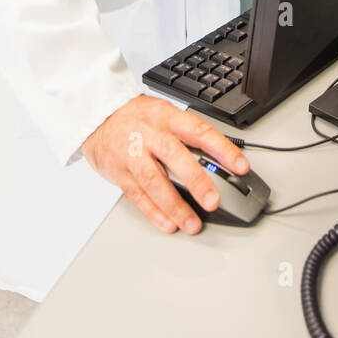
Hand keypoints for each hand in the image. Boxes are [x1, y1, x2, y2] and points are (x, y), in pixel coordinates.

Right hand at [80, 94, 248, 234]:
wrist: (96, 114)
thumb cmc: (136, 117)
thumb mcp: (164, 113)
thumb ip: (187, 135)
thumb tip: (220, 160)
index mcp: (166, 116)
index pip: (199, 131)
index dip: (222, 149)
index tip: (241, 166)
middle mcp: (149, 134)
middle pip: (175, 157)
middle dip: (196, 181)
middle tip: (213, 201)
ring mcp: (132, 154)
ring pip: (155, 182)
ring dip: (175, 206)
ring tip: (192, 224)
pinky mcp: (118, 172)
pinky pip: (137, 196)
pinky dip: (153, 212)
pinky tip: (168, 224)